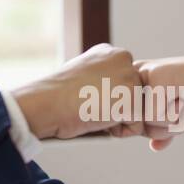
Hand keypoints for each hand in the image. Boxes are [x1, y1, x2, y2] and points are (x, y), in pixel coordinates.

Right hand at [11, 43, 145, 139]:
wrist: (48, 102)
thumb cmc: (57, 95)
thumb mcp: (83, 74)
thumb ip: (103, 77)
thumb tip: (114, 92)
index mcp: (111, 52)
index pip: (125, 83)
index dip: (108, 97)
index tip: (86, 95)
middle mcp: (124, 59)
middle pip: (134, 96)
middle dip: (116, 107)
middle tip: (90, 103)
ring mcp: (130, 78)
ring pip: (135, 111)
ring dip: (116, 118)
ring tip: (94, 109)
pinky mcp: (132, 99)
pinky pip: (136, 126)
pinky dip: (118, 131)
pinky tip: (99, 119)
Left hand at [135, 46, 183, 149]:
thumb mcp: (181, 116)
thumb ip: (164, 130)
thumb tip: (154, 147)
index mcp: (138, 81)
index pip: (133, 124)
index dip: (159, 127)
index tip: (179, 106)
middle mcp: (136, 75)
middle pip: (136, 125)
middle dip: (165, 126)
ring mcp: (144, 76)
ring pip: (145, 124)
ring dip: (172, 122)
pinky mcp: (154, 79)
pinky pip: (155, 118)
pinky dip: (176, 115)